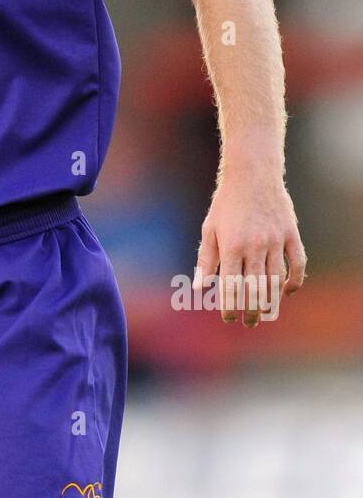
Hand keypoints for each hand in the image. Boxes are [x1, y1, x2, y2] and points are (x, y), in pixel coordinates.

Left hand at [195, 175, 306, 326]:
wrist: (252, 175)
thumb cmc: (226, 204)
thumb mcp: (210, 229)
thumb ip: (205, 259)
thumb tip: (199, 288)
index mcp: (231, 246)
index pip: (230, 286)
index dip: (229, 307)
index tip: (229, 318)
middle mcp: (254, 246)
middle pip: (254, 289)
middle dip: (251, 310)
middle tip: (249, 322)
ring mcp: (275, 240)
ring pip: (276, 280)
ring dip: (271, 301)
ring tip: (265, 313)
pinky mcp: (291, 234)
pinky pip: (297, 264)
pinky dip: (294, 281)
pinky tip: (287, 292)